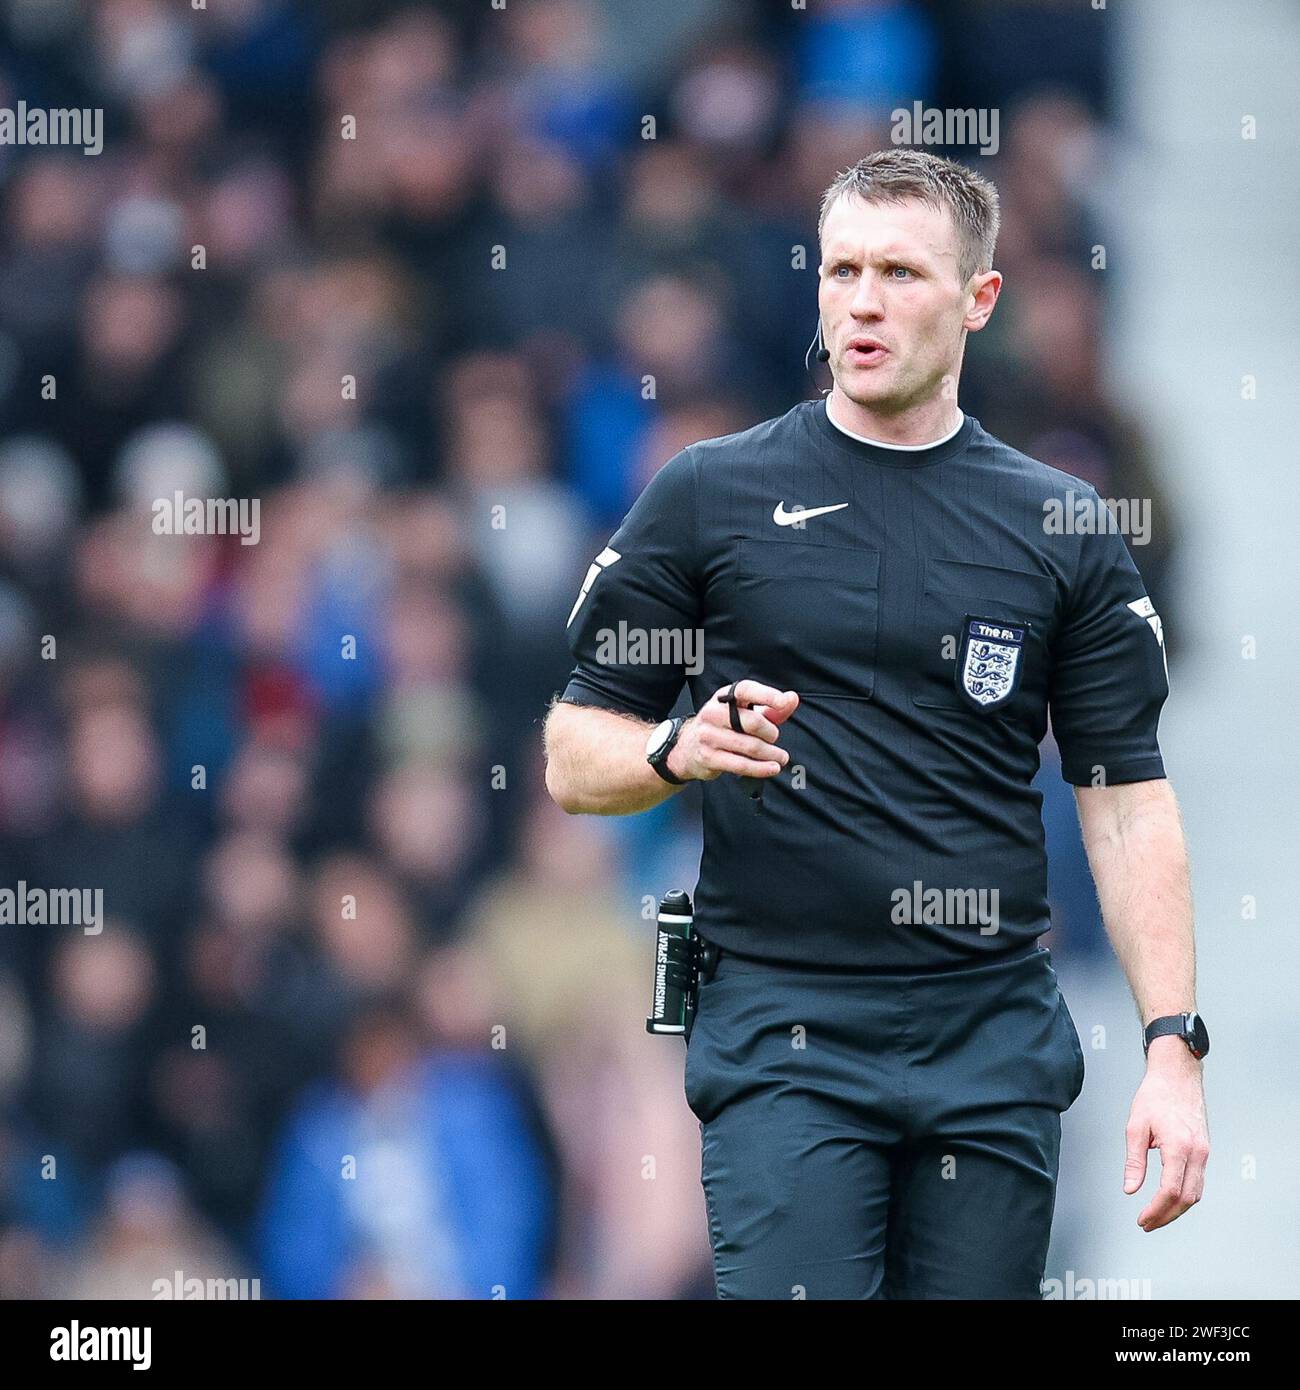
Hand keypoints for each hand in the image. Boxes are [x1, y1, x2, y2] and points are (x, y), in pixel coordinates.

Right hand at [666, 680, 798, 782]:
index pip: (746, 690)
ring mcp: (709, 736)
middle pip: (753, 722)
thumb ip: (771, 708)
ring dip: (771, 753)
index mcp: (724, 696)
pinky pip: (741, 764)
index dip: (767, 695)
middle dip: (771, 733)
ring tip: (781, 757)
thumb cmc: (722, 727)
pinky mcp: (709, 757)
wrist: (686, 749)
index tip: (783, 702)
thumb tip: (792, 699)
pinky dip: (761, 768)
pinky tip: (772, 768)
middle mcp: (713, 712)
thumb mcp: (743, 713)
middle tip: (775, 738)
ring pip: (750, 746)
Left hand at [1123, 1038, 1209, 1230]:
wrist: (1177, 1075)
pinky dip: (1185, 1196)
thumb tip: (1130, 1189)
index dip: (1156, 1210)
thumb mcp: (1135, 1126)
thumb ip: (1134, 1161)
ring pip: (1196, 1193)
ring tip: (1156, 1216)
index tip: (1142, 1219)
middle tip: (1147, 1223)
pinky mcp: (1205, 1150)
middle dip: (1167, 1216)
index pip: (1170, 1190)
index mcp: (1179, 1146)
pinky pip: (1198, 1181)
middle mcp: (1197, 1152)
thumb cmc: (1155, 1095)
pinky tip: (1170, 1199)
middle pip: (1187, 1199)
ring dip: (1177, 1209)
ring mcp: (1204, 1152)